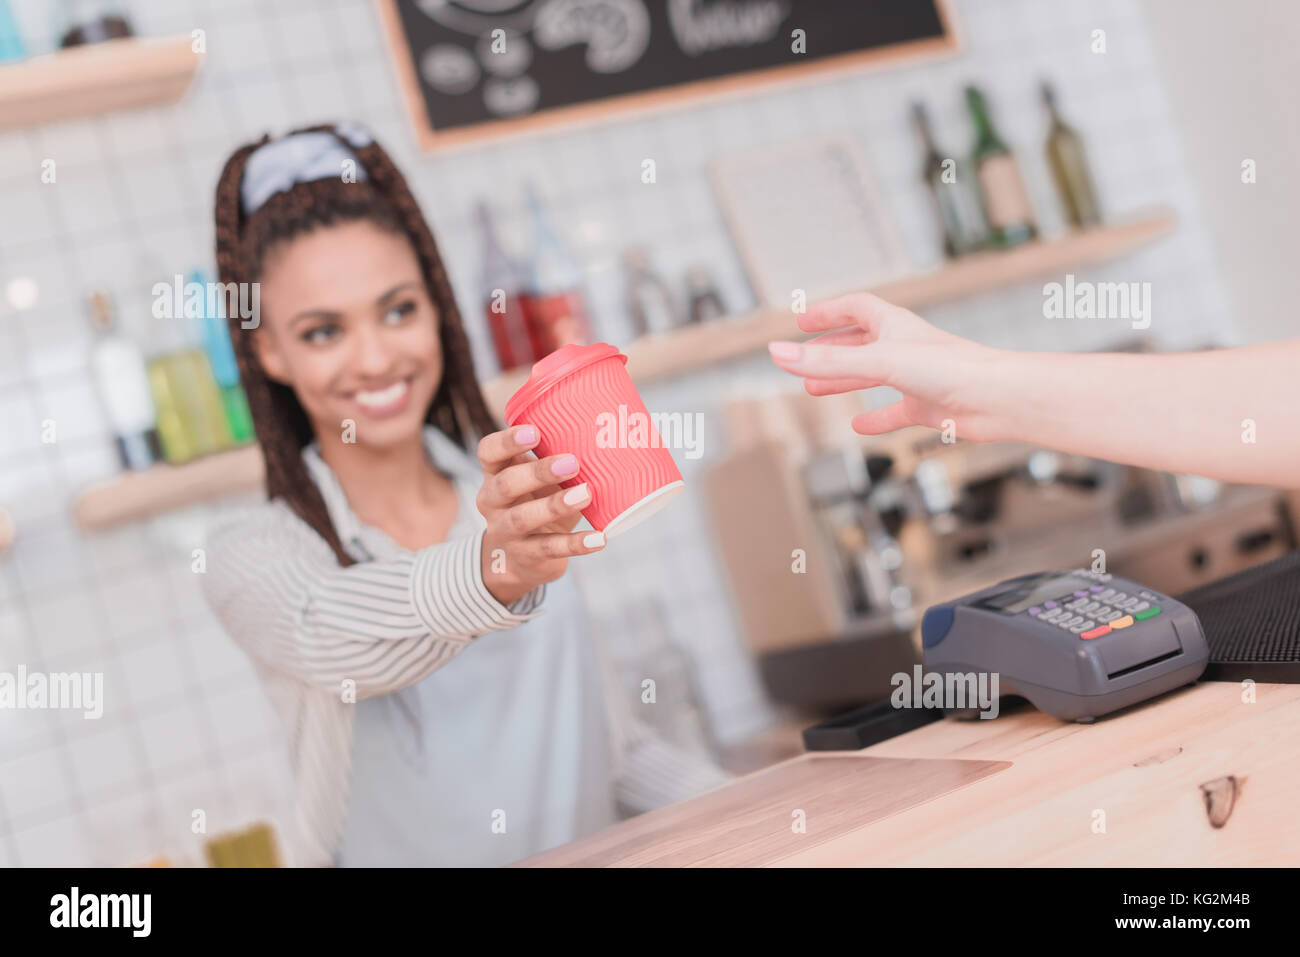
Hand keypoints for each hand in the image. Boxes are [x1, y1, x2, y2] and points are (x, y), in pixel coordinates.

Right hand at [476, 424, 604, 606]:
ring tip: (586, 494)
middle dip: (538, 472)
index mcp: (495, 473)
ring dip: (555, 505)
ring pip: (523, 518)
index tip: (534, 431)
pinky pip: (549, 549)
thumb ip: (557, 460)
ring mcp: (506, 531)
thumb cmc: (537, 502)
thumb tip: (604, 437)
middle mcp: (493, 501)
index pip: (488, 452)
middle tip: (572, 462)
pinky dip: (575, 544)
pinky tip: (599, 538)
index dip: (507, 441)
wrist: (522, 558)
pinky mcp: (526, 556)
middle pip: (506, 484)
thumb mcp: (539, 480)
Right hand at [766, 292, 1008, 440]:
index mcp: (895, 326)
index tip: (801, 320)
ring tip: (815, 389)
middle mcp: (904, 348)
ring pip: (871, 376)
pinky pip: (895, 412)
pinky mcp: (927, 406)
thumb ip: (826, 359)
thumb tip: (777, 353)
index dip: (827, 312)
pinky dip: (875, 418)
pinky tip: (860, 427)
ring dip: (842, 380)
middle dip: (828, 349)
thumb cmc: (949, 369)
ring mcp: (916, 377)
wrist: (996, 398)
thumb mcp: (876, 361)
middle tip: (801, 359)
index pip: (854, 308)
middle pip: (858, 342)